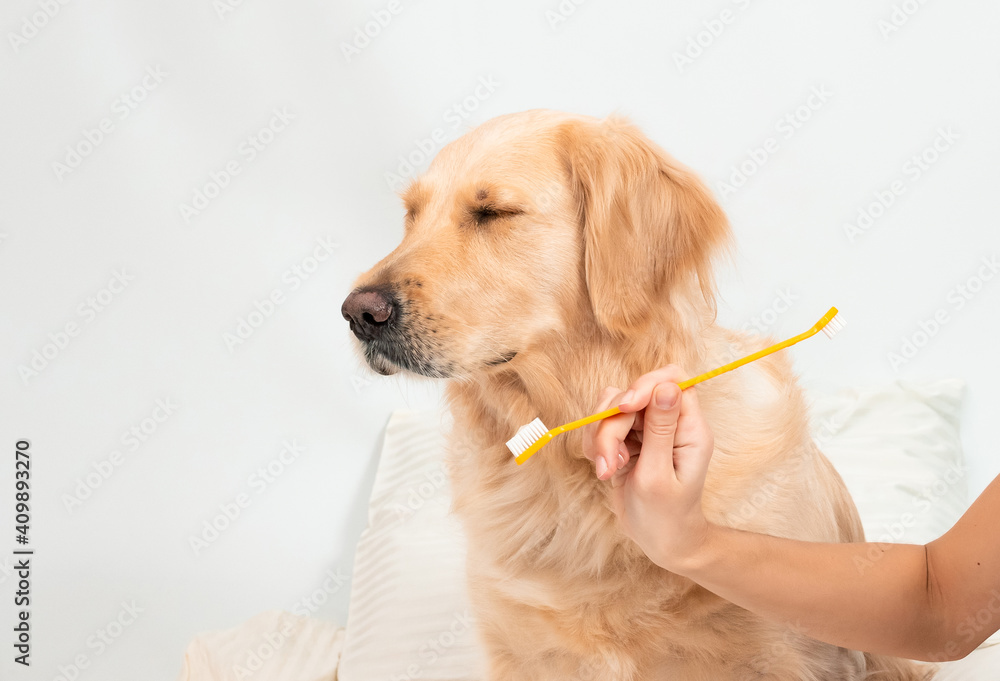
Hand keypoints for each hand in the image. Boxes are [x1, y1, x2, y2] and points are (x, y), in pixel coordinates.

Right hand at [583, 365, 715, 570]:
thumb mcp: (658, 474)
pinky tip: (605, 469)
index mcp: (690, 428)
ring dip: (601, 438)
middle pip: (633, 394)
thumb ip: (660, 429)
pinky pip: (603, 425)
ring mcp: (648, 430)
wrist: (660, 541)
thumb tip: (667, 386)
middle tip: (609, 463)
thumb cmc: (665, 515)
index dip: (644, 385)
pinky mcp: (628, 440)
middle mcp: (670, 423)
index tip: (623, 408)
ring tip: (607, 470)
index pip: (671, 379)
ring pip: (612, 408)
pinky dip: (596, 445)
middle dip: (611, 426)